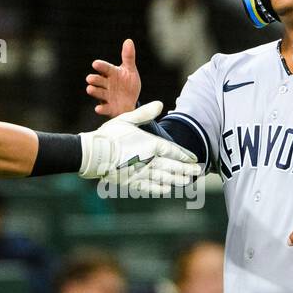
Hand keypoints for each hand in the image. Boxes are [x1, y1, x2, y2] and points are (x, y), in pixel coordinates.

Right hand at [78, 100, 201, 192]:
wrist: (93, 153)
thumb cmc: (109, 134)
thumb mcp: (127, 119)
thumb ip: (145, 113)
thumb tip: (160, 103)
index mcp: (151, 144)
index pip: (173, 150)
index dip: (185, 155)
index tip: (194, 159)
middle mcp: (150, 160)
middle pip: (172, 166)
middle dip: (186, 169)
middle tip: (198, 172)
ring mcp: (141, 172)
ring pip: (164, 177)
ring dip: (176, 179)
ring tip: (186, 181)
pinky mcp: (132, 182)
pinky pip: (149, 187)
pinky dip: (159, 188)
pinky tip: (166, 189)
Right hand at [87, 38, 142, 117]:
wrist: (130, 102)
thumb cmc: (127, 84)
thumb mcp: (130, 70)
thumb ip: (128, 57)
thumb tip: (128, 41)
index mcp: (111, 73)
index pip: (105, 68)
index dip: (101, 66)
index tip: (96, 64)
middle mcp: (106, 84)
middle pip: (99, 81)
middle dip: (95, 80)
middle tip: (90, 78)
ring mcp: (107, 96)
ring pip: (98, 93)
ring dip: (94, 91)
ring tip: (90, 89)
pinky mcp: (109, 108)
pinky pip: (104, 108)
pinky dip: (101, 109)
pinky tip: (98, 109)